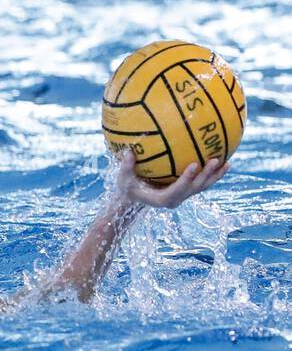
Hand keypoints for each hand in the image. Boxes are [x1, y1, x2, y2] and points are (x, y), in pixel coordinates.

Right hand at [111, 146, 228, 208]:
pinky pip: (201, 183)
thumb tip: (128, 151)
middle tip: (215, 160)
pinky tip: (221, 163)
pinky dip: (211, 174)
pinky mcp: (185, 192)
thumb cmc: (128, 188)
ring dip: (215, 176)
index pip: (178, 189)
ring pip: (202, 187)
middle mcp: (176, 199)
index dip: (187, 178)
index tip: (194, 164)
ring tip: (227, 163)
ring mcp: (182, 196)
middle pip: (196, 188)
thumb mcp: (123, 179)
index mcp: (163, 199)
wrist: (133, 199)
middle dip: (207, 175)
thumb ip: (126, 166)